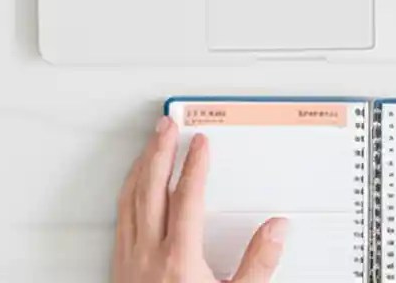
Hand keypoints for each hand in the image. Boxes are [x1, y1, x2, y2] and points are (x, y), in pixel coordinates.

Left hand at [111, 116, 288, 282]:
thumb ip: (258, 265)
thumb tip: (276, 230)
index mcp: (179, 261)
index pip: (186, 198)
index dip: (195, 166)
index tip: (201, 143)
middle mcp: (148, 255)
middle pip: (151, 189)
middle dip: (160, 152)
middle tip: (167, 126)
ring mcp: (129, 261)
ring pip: (130, 200)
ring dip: (141, 167)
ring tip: (150, 145)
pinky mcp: (118, 269)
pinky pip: (120, 218)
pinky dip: (128, 192)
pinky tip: (133, 185)